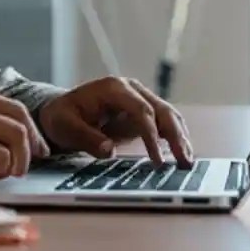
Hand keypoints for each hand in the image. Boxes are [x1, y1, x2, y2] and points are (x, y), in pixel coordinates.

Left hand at [37, 77, 193, 166]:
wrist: (62, 111)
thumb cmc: (62, 117)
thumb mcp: (65, 127)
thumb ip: (87, 138)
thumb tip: (110, 150)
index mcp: (113, 88)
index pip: (141, 110)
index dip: (151, 134)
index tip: (156, 159)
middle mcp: (131, 89)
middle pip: (161, 110)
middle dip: (176, 136)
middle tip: (184, 161)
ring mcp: (139, 99)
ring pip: (168, 116)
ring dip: (180, 138)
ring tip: (187, 162)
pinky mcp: (143, 112)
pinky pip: (164, 124)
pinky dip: (174, 138)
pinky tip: (181, 155)